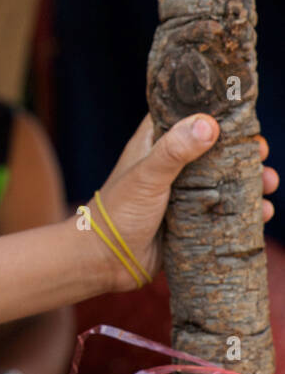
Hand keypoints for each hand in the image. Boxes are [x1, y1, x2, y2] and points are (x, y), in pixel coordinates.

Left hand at [86, 114, 276, 291]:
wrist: (105, 260)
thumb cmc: (117, 211)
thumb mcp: (147, 176)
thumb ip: (174, 151)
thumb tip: (208, 125)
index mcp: (154, 145)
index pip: (186, 118)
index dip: (214, 114)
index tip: (242, 115)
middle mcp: (170, 166)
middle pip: (215, 150)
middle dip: (242, 151)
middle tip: (262, 153)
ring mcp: (182, 194)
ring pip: (225, 180)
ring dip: (251, 181)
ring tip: (269, 184)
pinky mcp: (192, 220)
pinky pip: (226, 211)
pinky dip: (247, 210)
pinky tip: (264, 213)